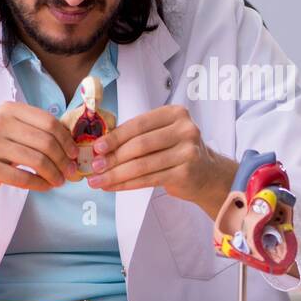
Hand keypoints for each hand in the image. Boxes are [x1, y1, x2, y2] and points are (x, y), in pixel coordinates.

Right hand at [0, 101, 79, 197]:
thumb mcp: (7, 129)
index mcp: (9, 110)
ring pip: (37, 160)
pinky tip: (45, 187)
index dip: (66, 139)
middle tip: (71, 171)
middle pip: (46, 141)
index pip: (48, 121)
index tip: (74, 152)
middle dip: (63, 159)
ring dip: (54, 174)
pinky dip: (39, 184)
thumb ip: (33, 129)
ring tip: (60, 181)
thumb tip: (70, 140)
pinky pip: (23, 177)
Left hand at [86, 105, 237, 217]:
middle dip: (113, 157)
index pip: (139, 124)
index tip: (97, 147)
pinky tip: (112, 186)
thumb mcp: (162, 134)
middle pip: (140, 145)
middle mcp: (184, 130)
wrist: (207, 174)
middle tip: (94, 167)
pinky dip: (126, 184)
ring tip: (97, 181)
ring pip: (142, 165)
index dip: (115, 136)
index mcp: (175, 114)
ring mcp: (187, 152)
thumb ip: (138, 136)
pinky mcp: (184, 173)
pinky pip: (148, 179)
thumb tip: (100, 147)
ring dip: (115, 174)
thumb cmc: (177, 151)